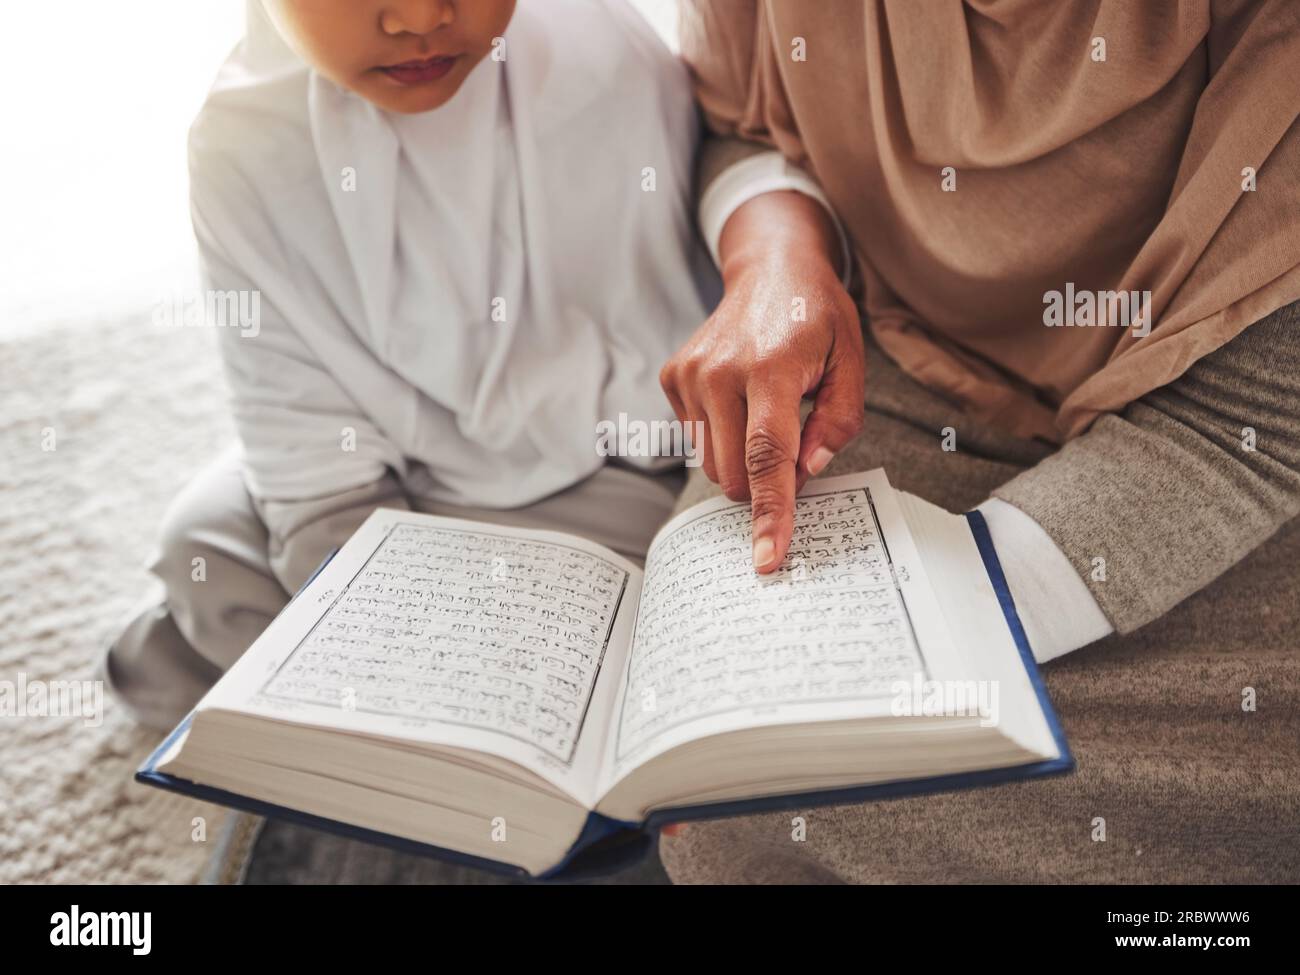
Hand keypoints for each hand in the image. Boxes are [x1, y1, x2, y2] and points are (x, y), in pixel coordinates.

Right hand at [660, 191, 864, 572]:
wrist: (771, 269)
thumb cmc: (817, 318)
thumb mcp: (851, 363)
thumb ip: (837, 423)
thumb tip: (806, 471)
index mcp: (770, 369)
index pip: (767, 458)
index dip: (771, 514)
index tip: (768, 559)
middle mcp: (720, 372)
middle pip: (735, 475)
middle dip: (766, 484)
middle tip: (796, 447)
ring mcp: (690, 374)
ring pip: (713, 465)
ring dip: (743, 460)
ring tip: (766, 410)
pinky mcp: (673, 377)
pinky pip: (698, 441)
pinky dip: (724, 436)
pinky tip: (741, 398)